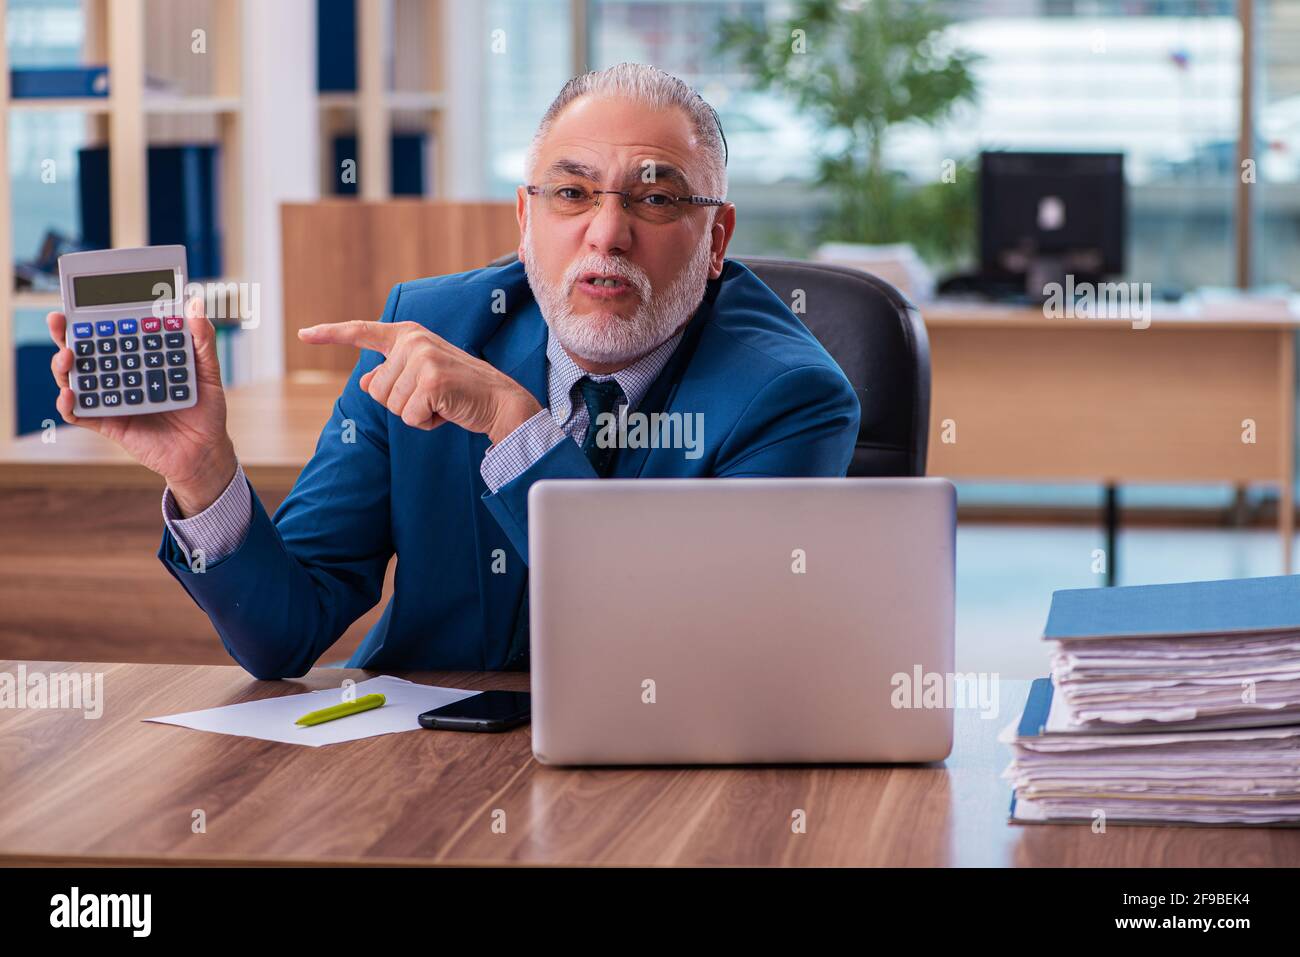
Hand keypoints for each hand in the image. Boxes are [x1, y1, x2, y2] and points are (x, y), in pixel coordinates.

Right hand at [47, 298, 236, 515]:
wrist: (205, 451)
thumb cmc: (206, 411)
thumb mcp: (207, 372)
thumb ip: (201, 339)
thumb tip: (194, 303)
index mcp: (140, 358)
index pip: (111, 333)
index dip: (93, 318)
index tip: (83, 302)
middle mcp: (121, 376)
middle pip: (85, 352)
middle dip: (66, 335)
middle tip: (59, 321)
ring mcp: (112, 398)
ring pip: (76, 379)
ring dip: (63, 367)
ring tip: (67, 356)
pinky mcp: (107, 423)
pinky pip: (79, 413)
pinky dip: (68, 404)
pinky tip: (70, 393)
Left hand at [298, 320, 541, 443]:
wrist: (499, 401)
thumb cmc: (459, 391)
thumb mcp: (422, 378)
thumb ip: (392, 375)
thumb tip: (364, 381)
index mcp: (409, 336)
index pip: (362, 332)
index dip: (330, 334)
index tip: (303, 334)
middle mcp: (413, 342)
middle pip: (376, 389)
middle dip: (401, 403)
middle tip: (432, 398)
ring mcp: (422, 359)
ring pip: (391, 405)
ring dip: (415, 414)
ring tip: (441, 404)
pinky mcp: (431, 381)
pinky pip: (409, 416)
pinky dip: (427, 423)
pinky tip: (446, 411)